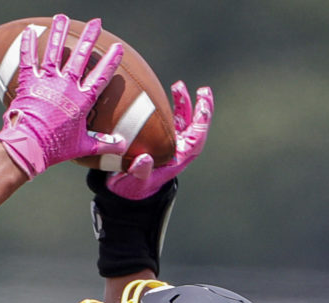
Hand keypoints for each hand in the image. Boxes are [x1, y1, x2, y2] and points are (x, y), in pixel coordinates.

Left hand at [0, 15, 126, 178]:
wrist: (29, 147)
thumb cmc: (56, 149)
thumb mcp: (83, 147)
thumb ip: (104, 144)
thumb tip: (123, 146)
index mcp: (82, 100)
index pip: (101, 76)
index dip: (110, 61)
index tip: (118, 47)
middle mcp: (67, 86)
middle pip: (81, 57)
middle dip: (89, 38)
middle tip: (95, 22)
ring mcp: (48, 82)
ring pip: (55, 52)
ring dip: (59, 33)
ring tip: (63, 17)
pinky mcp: (29, 83)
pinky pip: (29, 59)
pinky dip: (28, 44)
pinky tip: (30, 30)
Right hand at [104, 81, 212, 199]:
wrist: (125, 190)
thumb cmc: (131, 188)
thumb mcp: (134, 182)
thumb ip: (140, 172)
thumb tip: (144, 160)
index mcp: (177, 160)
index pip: (196, 140)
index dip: (202, 123)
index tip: (203, 108)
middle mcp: (177, 150)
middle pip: (195, 126)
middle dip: (201, 108)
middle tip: (203, 91)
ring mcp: (169, 143)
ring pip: (182, 120)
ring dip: (183, 102)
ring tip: (177, 86)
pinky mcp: (160, 138)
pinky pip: (169, 120)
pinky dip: (168, 107)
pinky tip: (163, 94)